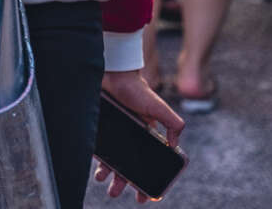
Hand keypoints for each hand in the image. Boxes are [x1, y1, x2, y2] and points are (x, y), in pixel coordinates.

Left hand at [95, 70, 183, 200]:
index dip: (146, 181)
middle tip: (117, 194)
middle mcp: (129, 137)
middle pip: (127, 167)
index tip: (145, 197)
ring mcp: (114, 134)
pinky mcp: (99, 128)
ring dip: (108, 176)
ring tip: (105, 186)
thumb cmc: (137, 90)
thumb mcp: (160, 108)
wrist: (113, 74)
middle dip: (123, 183)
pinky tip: (96, 170)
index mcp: (146, 136)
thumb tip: (174, 147)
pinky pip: (98, 149)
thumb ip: (174, 124)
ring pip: (111, 161)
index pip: (147, 164)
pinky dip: (97, 162)